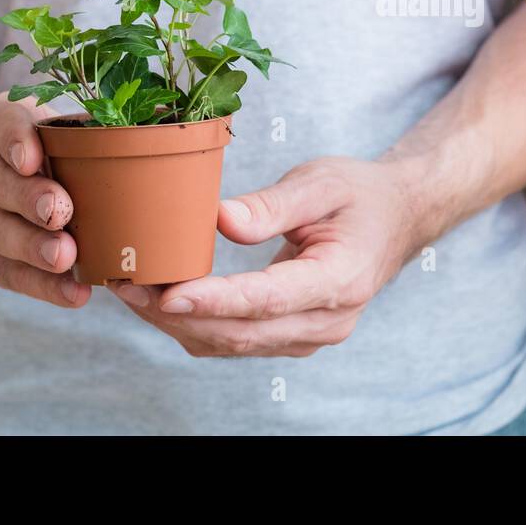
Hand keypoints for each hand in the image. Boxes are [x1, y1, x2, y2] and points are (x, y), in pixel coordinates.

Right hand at [0, 96, 91, 306]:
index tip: (31, 158)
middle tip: (59, 212)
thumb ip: (103, 127)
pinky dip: (40, 285)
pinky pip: (6, 271)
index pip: (0, 122)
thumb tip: (169, 120)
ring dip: (31, 247)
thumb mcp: (71, 123)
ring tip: (65, 258)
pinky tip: (73, 293)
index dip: (13, 139)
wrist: (10, 173)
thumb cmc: (58, 144)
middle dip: (28, 199)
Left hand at [108, 157, 425, 356]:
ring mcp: (312, 336)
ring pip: (234, 344)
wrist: (397, 218)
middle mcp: (328, 320)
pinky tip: (164, 300)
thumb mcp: (322, 182)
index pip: (268, 299)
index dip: (216, 300)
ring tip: (133, 291)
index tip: (168, 294)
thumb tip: (220, 220)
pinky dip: (198, 325)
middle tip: (128, 286)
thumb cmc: (360, 194)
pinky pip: (238, 342)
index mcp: (341, 279)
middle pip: (243, 333)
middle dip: (179, 316)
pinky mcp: (294, 337)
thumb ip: (273, 205)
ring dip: (181, 325)